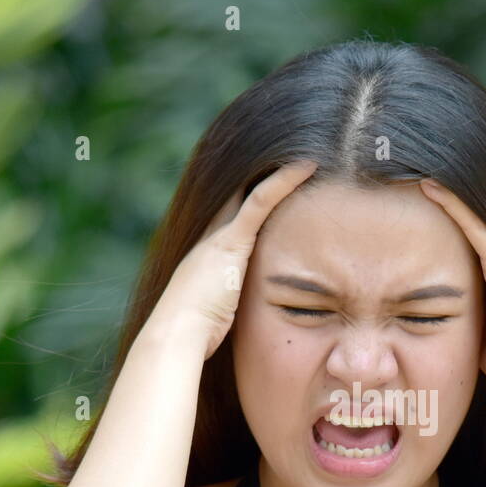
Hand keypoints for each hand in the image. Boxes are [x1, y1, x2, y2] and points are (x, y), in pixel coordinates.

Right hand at [148, 160, 318, 358]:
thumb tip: (236, 324)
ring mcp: (220, 234)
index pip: (232, 216)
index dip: (252, 197)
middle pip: (238, 193)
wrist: (177, 333)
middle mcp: (210, 236)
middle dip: (262, 173)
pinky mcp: (232, 239)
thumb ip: (229, 308)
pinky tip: (308, 166)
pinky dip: (284, 180)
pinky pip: (262, 200)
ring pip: (252, 189)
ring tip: (307, 155)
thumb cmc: (196, 334)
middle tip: (291, 152)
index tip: (272, 183)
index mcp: (206, 254)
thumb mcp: (215, 316)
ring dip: (279, 171)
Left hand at [418, 178, 485, 399]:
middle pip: (474, 228)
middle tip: (421, 181)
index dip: (452, 228)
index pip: (473, 249)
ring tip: (421, 176)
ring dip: (448, 197)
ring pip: (474, 220)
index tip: (426, 211)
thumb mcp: (485, 344)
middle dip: (451, 204)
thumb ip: (471, 329)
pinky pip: (473, 226)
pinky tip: (429, 187)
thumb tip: (445, 332)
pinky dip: (452, 205)